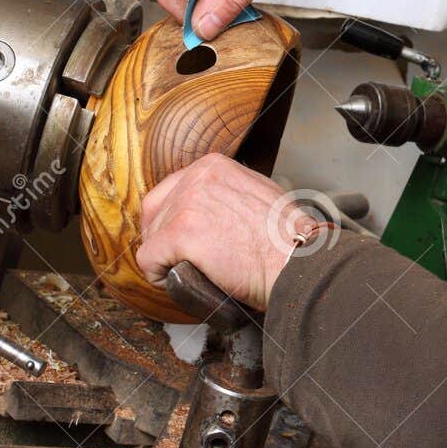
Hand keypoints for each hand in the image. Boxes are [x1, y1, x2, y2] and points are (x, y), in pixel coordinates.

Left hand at [135, 155, 328, 312]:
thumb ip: (229, 193)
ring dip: (165, 259)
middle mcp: (197, 178)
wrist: (298, 261)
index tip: (184, 241)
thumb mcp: (258, 194)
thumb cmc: (288, 239)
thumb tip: (211, 210)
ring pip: (151, 237)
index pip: (169, 191)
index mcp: (213, 167)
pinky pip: (149, 260)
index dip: (171, 221)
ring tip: (192, 271)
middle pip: (155, 213)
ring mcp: (187, 204)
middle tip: (183, 261)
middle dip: (163, 240)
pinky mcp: (180, 234)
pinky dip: (159, 276)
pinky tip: (177, 281)